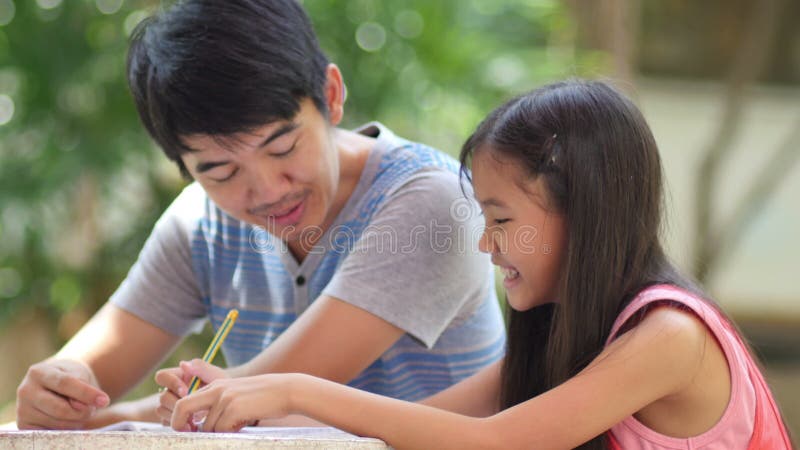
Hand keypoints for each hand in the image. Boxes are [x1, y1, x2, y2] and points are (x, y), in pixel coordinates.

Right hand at [16, 359, 109, 429]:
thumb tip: (79, 407)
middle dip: (83, 411)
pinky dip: (66, 428)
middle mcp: (25, 391)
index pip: (65, 383)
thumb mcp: (79, 373)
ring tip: (80, 410)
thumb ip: (82, 386)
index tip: (104, 400)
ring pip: (58, 423)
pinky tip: (68, 418)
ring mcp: (22, 410)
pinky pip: (51, 433)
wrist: (56, 384)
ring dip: (77, 421)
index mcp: (38, 372)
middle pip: (61, 409)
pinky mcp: (24, 425)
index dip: (86, 393)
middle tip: (93, 408)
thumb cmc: (71, 376)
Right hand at [154, 359, 226, 425]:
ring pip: (161, 409)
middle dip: (176, 403)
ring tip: (194, 418)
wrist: (227, 405)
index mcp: (178, 376)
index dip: (171, 383)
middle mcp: (171, 390)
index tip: (186, 392)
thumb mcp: (216, 376)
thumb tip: (183, 363)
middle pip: (162, 396)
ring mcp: (169, 405)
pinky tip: (192, 424)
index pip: (162, 376)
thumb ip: (202, 368)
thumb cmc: (221, 388)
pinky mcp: (170, 418)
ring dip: (177, 415)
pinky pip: (165, 422)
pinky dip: (177, 424)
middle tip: (192, 409)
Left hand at [171, 374, 293, 432]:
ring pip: (206, 426)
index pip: (183, 402)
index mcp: (215, 386)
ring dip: (218, 432)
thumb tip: (200, 425)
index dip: (179, 419)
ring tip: (237, 424)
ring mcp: (225, 398)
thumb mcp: (237, 394)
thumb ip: (217, 404)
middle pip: (182, 407)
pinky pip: (221, 430)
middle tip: (189, 436)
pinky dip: (230, 432)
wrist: (286, 391)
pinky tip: (244, 424)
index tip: (188, 430)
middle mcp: (216, 390)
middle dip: (180, 425)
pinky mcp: (234, 408)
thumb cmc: (262, 397)